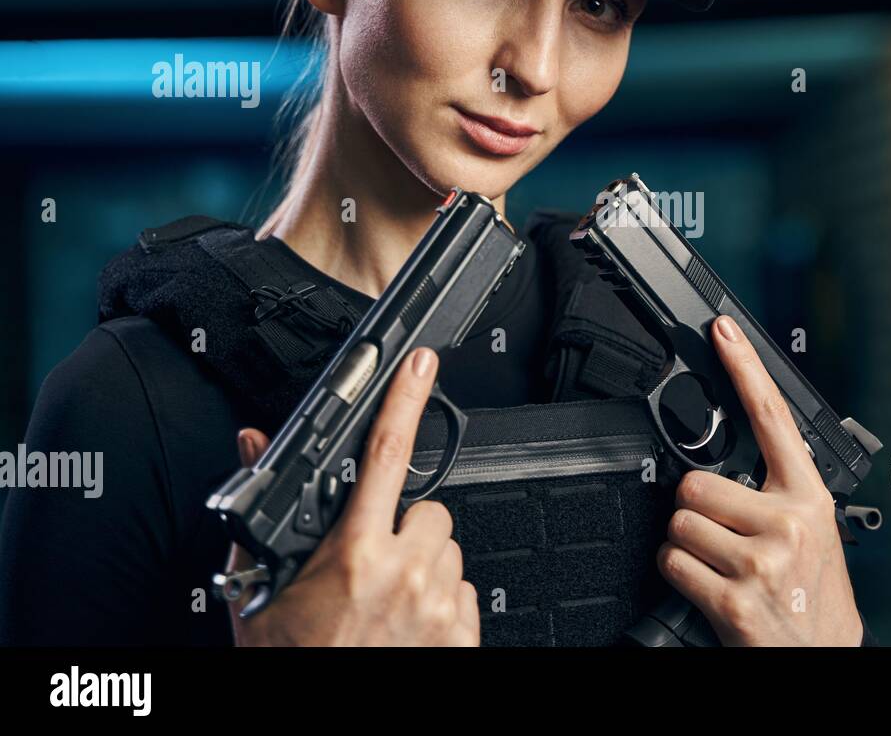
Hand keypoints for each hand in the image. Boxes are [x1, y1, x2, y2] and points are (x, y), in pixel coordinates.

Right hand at [223, 347, 479, 645]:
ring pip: (449, 550)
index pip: (383, 455)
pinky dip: (441, 600)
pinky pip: (465, 591)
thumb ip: (260, 517)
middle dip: (404, 525)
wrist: (318, 725)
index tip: (419, 364)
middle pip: (429, 509)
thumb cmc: (291, 664)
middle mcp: (404, 575)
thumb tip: (251, 447)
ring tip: (384, 600)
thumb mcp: (258, 592)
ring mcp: (439, 607)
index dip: (404, 398)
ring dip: (423, 564)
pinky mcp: (464, 637)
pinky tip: (405, 623)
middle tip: (370, 562)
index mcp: (352, 555)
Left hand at [656, 315, 862, 645]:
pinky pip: (671, 562)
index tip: (723, 330)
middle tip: (722, 537)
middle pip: (696, 483)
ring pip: (678, 523)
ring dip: (686, 547)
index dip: (745, 367)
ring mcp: (761, 560)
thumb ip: (779, 494)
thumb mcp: (814, 534)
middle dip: (696, 510)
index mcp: (809, 497)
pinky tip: (711, 589)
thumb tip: (728, 466)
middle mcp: (788, 522)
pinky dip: (678, 577)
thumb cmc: (814, 598)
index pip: (773, 418)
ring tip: (721, 567)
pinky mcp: (734, 596)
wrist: (821, 658)